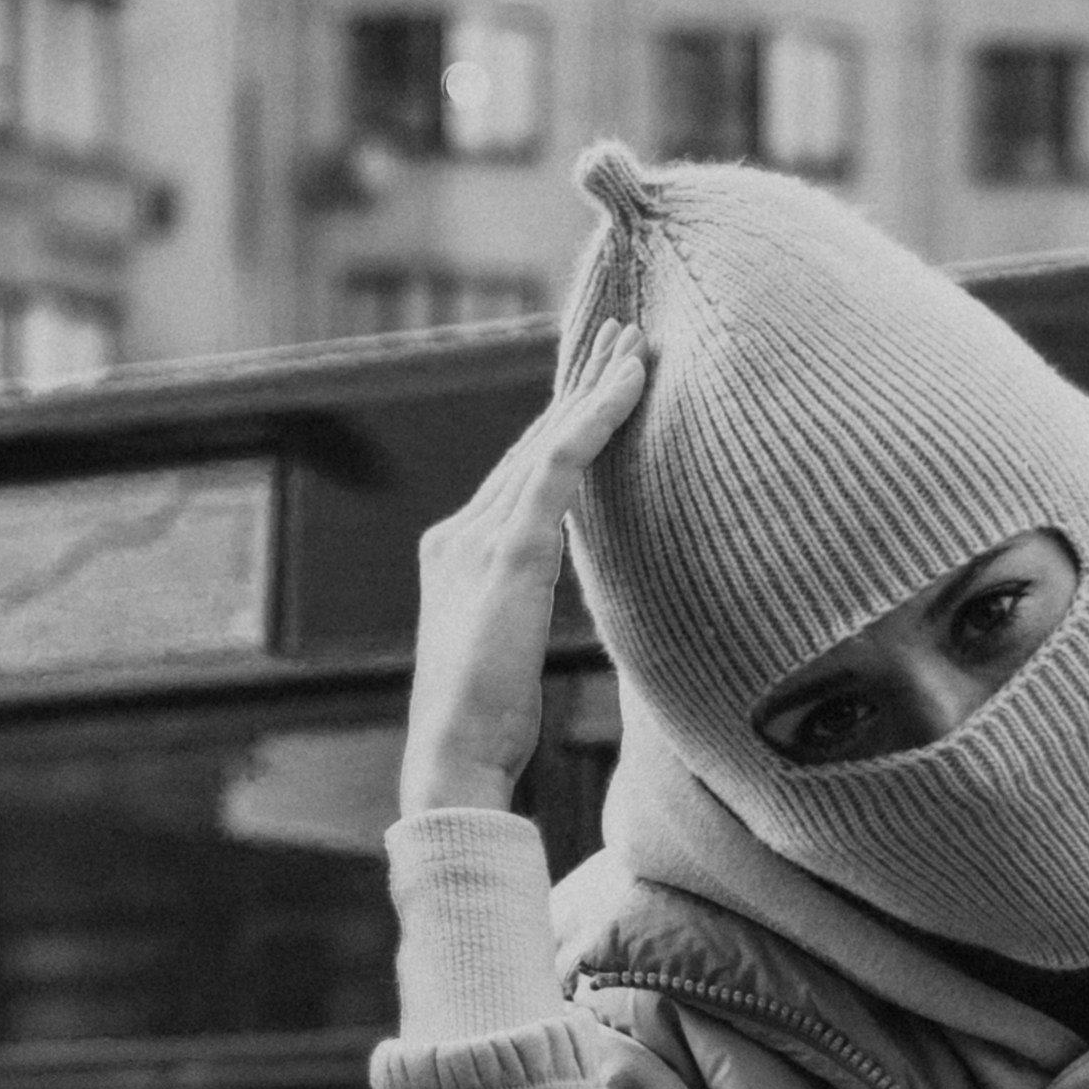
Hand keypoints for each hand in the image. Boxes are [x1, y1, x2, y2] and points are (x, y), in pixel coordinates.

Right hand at [398, 317, 650, 818]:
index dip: (564, 420)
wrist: (451, 758)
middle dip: (579, 382)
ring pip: (548, 440)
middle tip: (623, 330)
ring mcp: (479, 538)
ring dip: (594, 386)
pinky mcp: (508, 554)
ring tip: (636, 342)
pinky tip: (630, 384)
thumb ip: (527, 603)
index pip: (521, 470)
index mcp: (458, 551)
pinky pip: (560, 466)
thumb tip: (556, 591)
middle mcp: (461, 531)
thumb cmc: (488, 725)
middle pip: (533, 439)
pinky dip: (596, 419)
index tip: (602, 379)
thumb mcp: (509, 647)